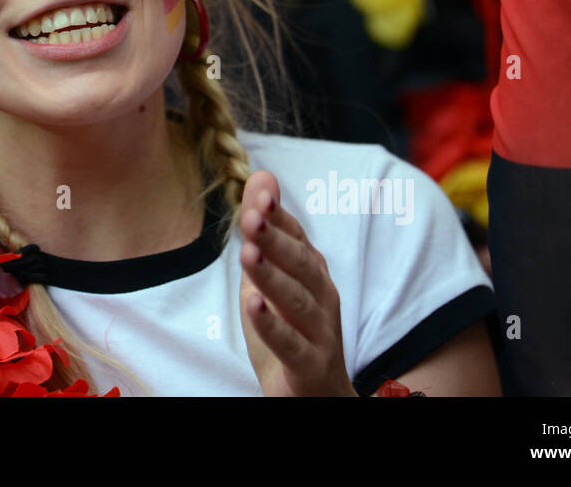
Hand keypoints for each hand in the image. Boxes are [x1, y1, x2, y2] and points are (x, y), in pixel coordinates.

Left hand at [239, 172, 355, 396]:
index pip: (297, 238)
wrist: (315, 395)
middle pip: (301, 264)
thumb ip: (266, 230)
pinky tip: (252, 305)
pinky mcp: (309, 366)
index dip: (279, 218)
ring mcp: (320, 333)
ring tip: (248, 254)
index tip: (259, 194)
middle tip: (252, 216)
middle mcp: (322, 298)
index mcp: (313, 273)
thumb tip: (262, 174)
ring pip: (297, 301)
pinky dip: (272, 325)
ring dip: (272, 276)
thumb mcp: (269, 277)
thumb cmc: (290, 329)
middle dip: (277, 239)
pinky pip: (291, 345)